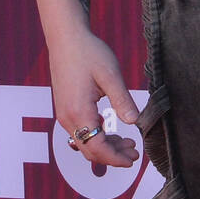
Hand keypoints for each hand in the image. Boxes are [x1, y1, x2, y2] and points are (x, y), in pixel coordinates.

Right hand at [48, 28, 141, 166]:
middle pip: (90, 149)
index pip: (97, 147)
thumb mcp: (110, 75)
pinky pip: (81, 131)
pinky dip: (97, 135)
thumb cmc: (88, 53)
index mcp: (78, 112)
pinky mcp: (66, 108)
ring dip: (106, 146)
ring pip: (85, 141)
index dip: (115, 158)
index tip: (133, 160)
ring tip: (128, 143)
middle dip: (113, 155)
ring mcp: (64, 114)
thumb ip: (122, 100)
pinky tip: (112, 129)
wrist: (66, 38)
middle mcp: (67, 118)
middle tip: (135, 153)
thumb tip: (134, 122)